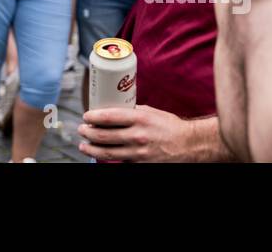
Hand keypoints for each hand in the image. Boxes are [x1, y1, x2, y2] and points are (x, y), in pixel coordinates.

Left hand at [78, 104, 196, 161]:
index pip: (108, 117)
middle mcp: (137, 136)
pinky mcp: (141, 164)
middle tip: (82, 129)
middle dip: (87, 133)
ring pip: (107, 152)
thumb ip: (132, 111)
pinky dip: (107, 158)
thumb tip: (113, 107)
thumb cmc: (169, 126)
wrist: (189, 145)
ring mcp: (139, 153)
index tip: (86, 115)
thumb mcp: (151, 112)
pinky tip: (100, 154)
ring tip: (83, 145)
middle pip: (103, 136)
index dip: (93, 117)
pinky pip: (120, 161)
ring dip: (91, 149)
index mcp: (139, 119)